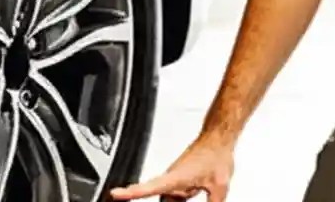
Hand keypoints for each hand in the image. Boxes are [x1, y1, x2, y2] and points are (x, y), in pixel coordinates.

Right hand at [109, 136, 234, 201]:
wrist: (217, 139)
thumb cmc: (215, 155)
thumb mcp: (219, 187)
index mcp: (176, 177)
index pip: (149, 187)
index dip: (131, 192)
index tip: (115, 193)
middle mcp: (172, 177)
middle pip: (161, 199)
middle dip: (166, 201)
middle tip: (186, 194)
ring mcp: (175, 178)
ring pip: (169, 198)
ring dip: (178, 201)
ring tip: (195, 189)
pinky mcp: (180, 179)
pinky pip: (176, 195)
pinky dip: (182, 199)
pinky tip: (196, 193)